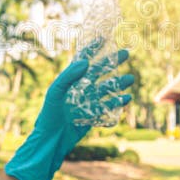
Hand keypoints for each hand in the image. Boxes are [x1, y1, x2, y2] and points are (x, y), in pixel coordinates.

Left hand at [4, 40, 133, 179]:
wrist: (51, 141)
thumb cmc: (49, 115)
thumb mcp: (56, 92)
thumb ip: (69, 76)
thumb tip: (86, 62)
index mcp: (70, 80)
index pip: (83, 60)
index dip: (93, 49)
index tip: (104, 38)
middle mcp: (80, 89)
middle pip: (100, 72)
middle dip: (112, 62)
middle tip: (126, 53)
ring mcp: (87, 102)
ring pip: (106, 89)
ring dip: (118, 83)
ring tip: (130, 78)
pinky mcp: (92, 115)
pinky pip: (107, 106)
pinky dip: (117, 102)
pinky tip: (127, 97)